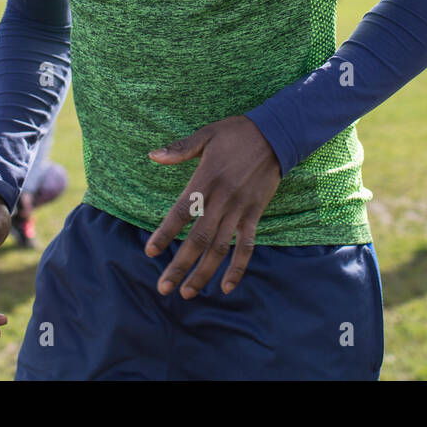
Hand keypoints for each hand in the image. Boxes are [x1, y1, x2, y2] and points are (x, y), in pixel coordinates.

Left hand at [145, 115, 282, 298]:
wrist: (276, 135)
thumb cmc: (237, 134)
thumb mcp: (207, 135)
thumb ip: (180, 149)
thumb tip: (152, 155)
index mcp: (206, 179)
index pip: (181, 213)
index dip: (164, 234)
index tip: (150, 252)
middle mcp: (222, 199)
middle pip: (198, 239)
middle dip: (179, 266)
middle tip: (163, 288)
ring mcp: (240, 209)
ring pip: (219, 248)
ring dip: (204, 272)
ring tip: (187, 292)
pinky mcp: (255, 214)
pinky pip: (246, 246)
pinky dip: (238, 267)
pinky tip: (227, 287)